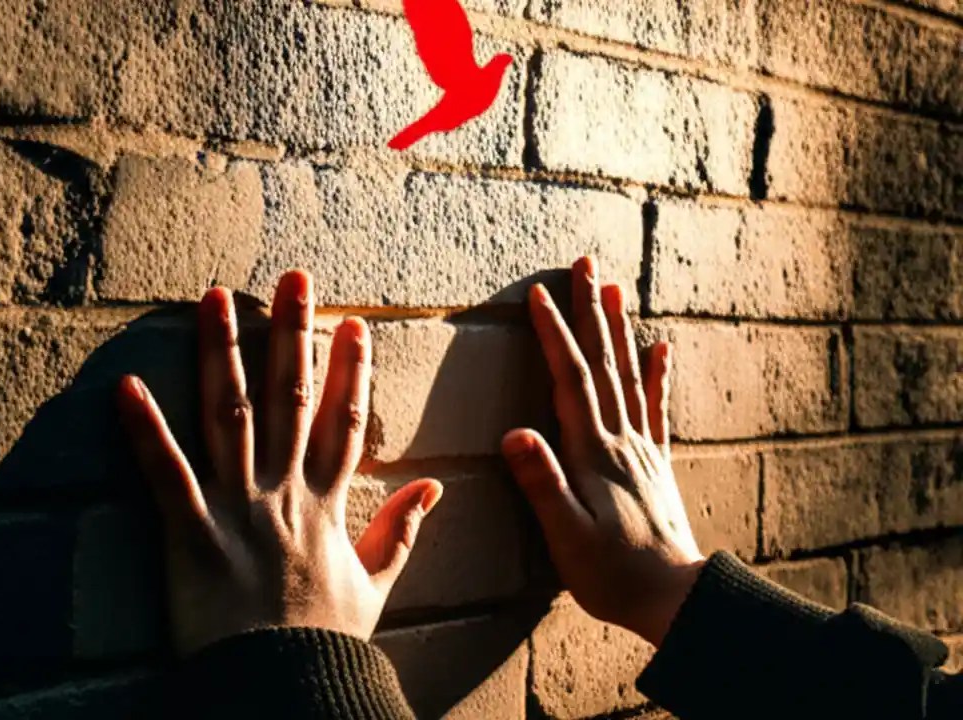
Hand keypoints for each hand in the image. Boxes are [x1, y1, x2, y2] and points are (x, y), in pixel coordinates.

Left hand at [118, 271, 442, 656]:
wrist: (282, 689)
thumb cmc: (322, 644)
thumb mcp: (375, 589)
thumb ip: (399, 534)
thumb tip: (433, 489)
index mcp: (327, 506)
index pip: (344, 423)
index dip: (350, 371)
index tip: (354, 323)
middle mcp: (284, 493)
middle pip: (290, 400)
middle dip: (292, 333)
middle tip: (292, 277)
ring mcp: (237, 509)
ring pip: (231, 417)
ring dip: (223, 354)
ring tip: (214, 299)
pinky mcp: (190, 534)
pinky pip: (164, 473)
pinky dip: (145, 430)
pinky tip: (127, 385)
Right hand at [502, 257, 704, 647]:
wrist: (674, 598)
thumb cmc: (611, 573)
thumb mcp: (565, 534)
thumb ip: (541, 483)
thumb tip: (515, 432)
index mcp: (591, 453)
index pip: (570, 380)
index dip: (554, 335)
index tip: (541, 294)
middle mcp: (619, 439)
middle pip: (604, 362)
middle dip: (591, 311)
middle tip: (587, 264)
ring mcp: (641, 448)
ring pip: (629, 375)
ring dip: (620, 329)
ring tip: (616, 288)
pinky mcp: (656, 463)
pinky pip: (656, 408)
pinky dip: (657, 374)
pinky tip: (661, 348)